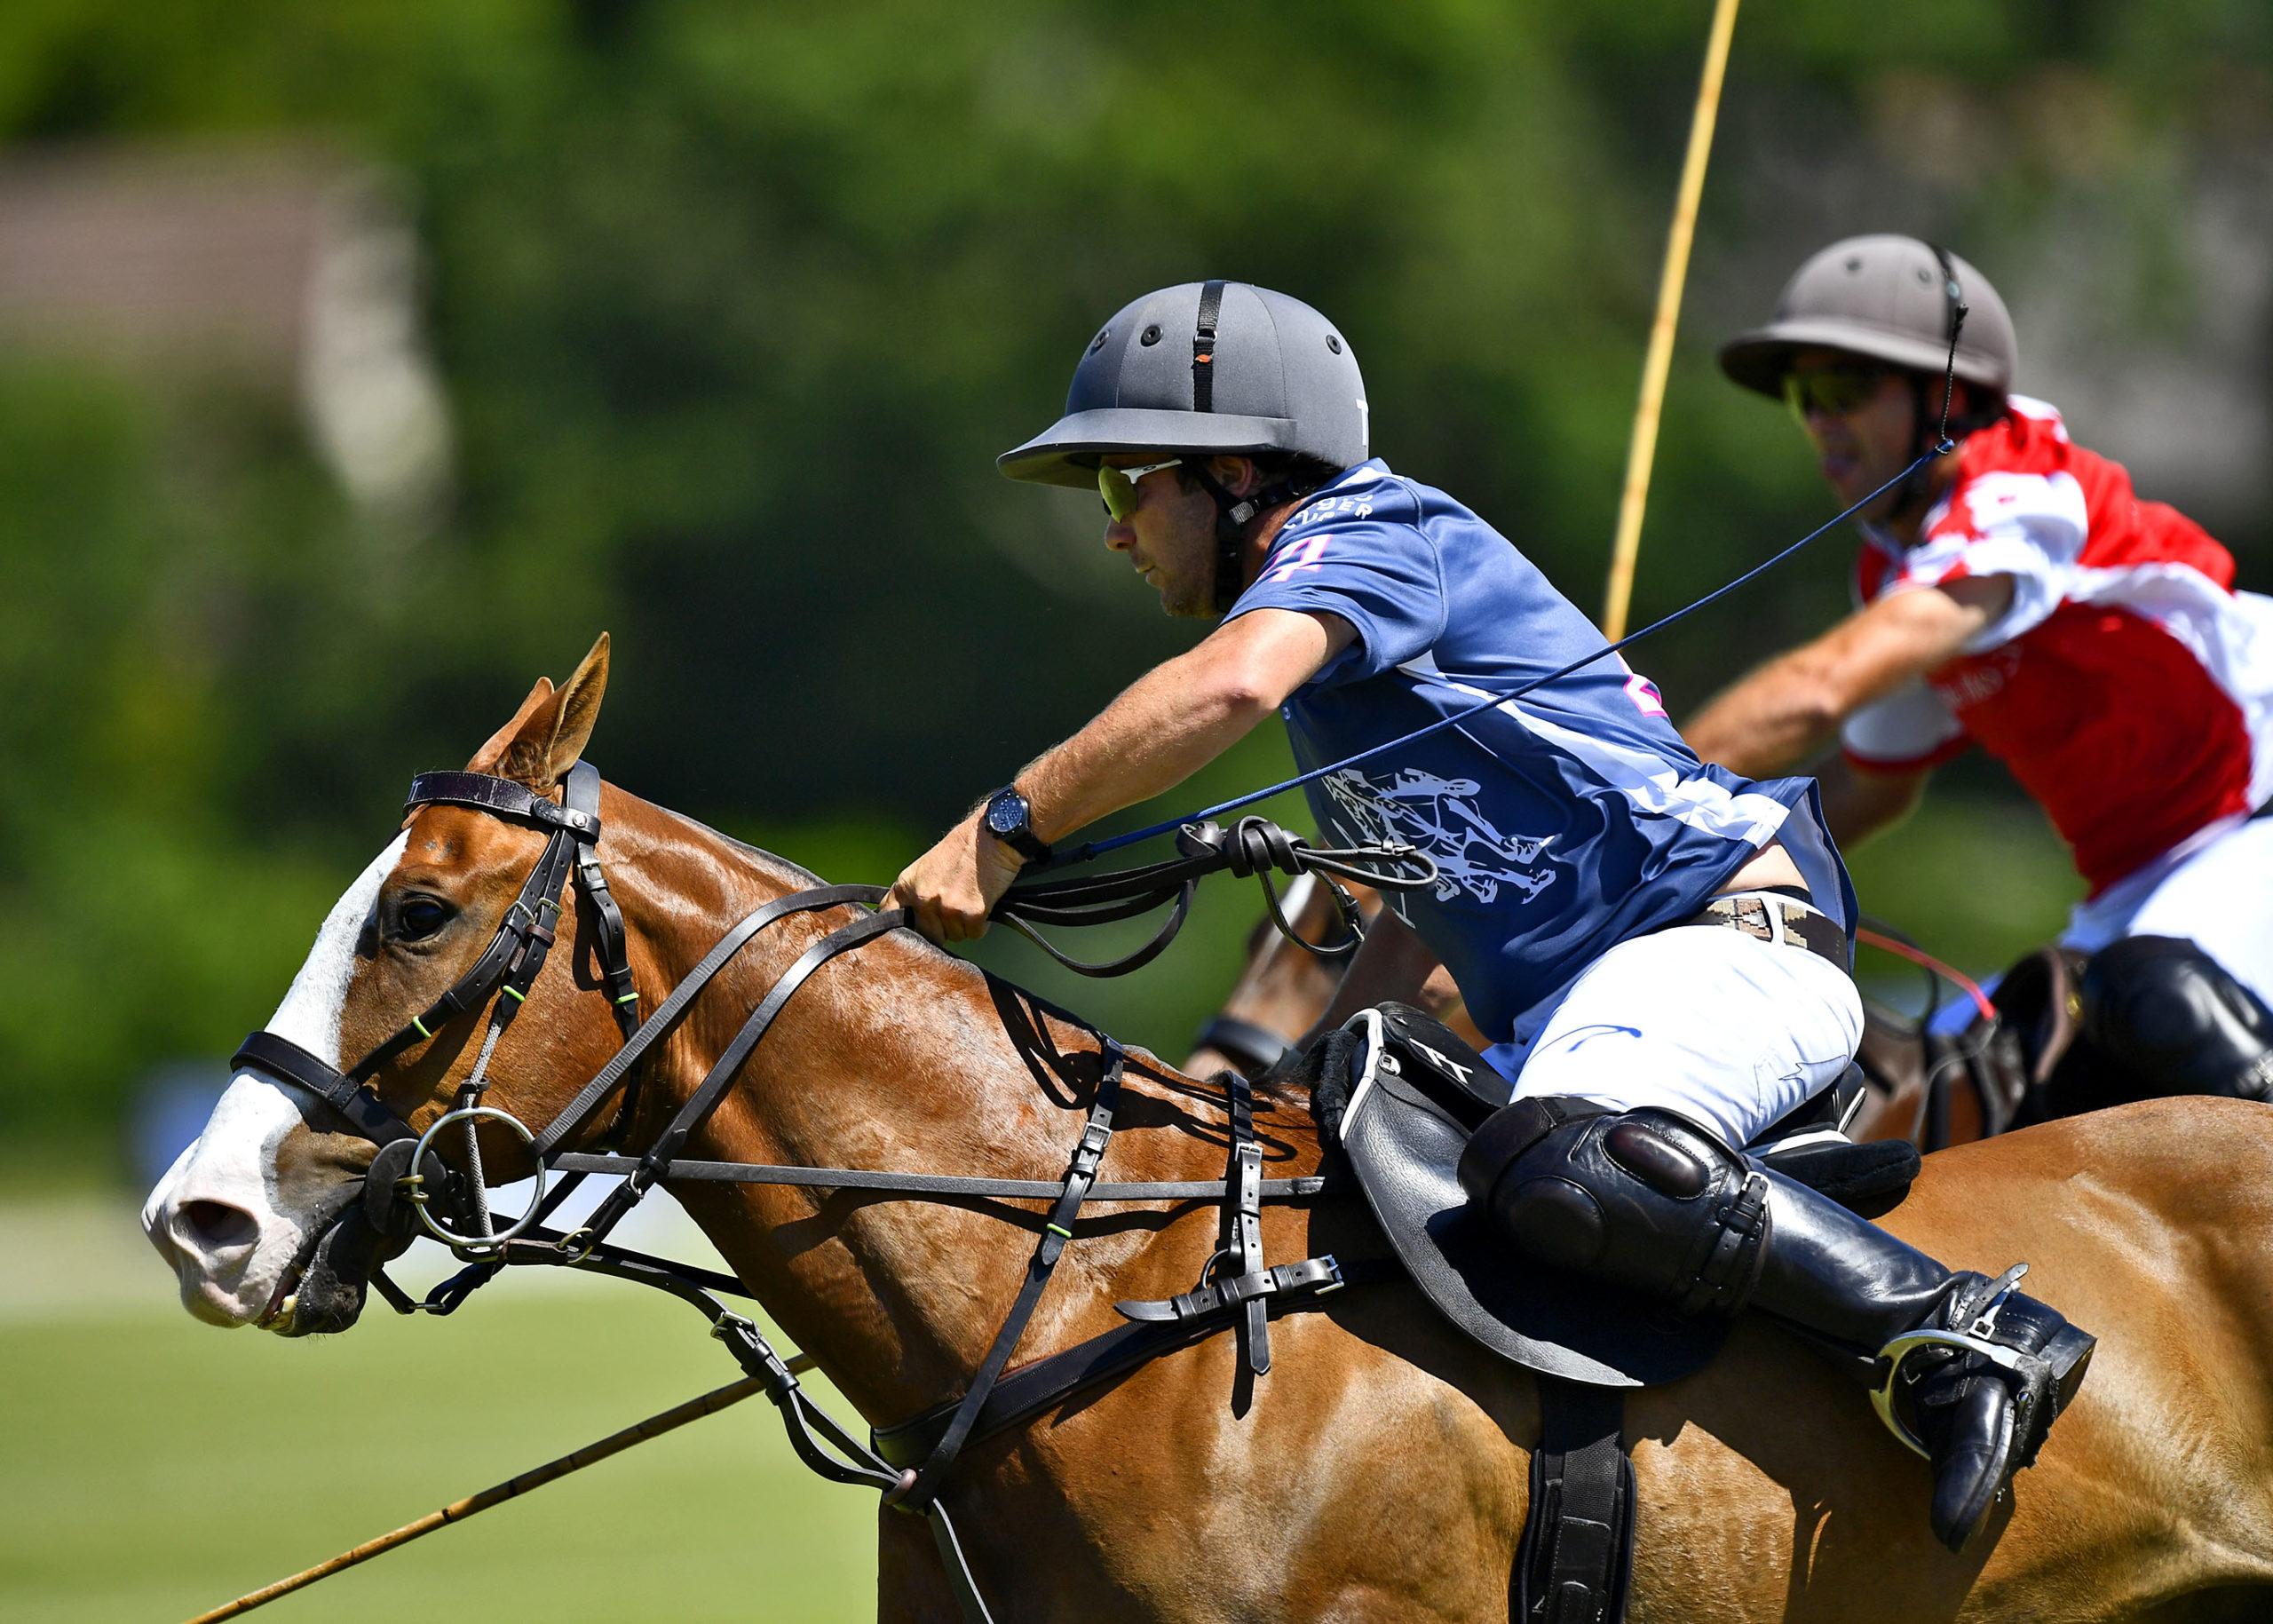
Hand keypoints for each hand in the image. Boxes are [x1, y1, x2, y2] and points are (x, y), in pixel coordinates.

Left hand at [885, 812, 1025, 943]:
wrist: (990, 836)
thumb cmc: (961, 849)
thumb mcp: (926, 866)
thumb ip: (914, 892)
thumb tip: (911, 921)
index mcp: (907, 884)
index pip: (889, 914)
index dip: (898, 927)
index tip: (907, 930)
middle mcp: (923, 898)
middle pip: (929, 934)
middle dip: (942, 927)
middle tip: (955, 906)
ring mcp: (947, 907)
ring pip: (955, 936)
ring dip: (964, 925)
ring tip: (970, 898)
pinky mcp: (971, 914)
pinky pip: (974, 933)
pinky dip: (981, 924)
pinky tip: (982, 902)